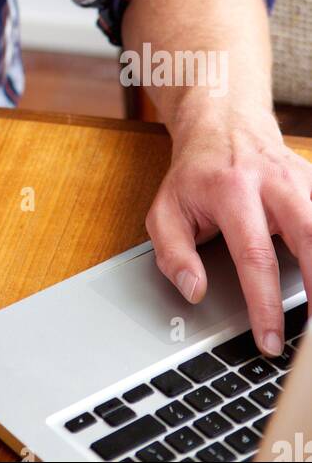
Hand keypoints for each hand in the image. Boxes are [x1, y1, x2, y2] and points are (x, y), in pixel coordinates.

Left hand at [145, 110, 311, 354]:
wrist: (223, 122)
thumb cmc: (196, 173)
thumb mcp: (166, 208)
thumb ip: (173, 253)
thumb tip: (194, 290)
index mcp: (231, 190)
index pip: (254, 256)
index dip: (265, 304)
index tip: (270, 340)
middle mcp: (272, 182)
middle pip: (310, 236)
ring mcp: (300, 179)